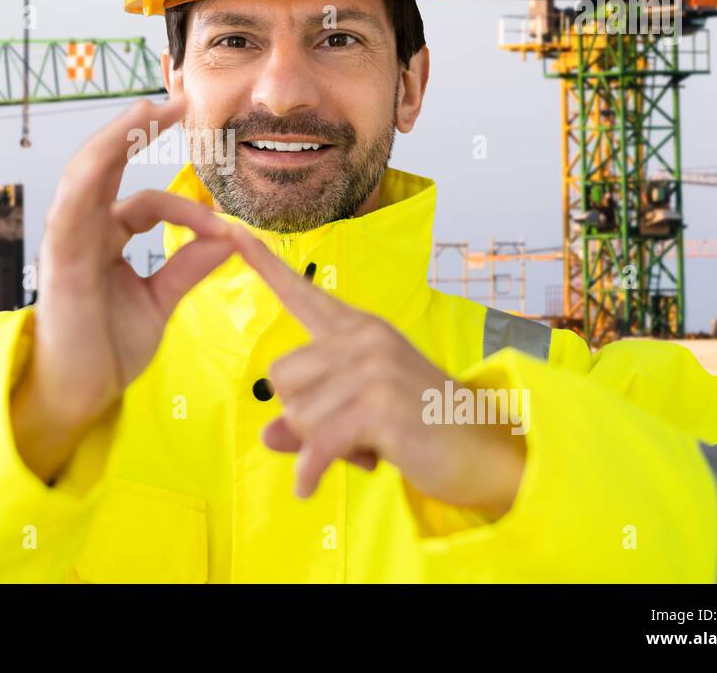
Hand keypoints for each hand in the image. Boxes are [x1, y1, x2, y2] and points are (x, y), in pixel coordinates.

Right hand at [13, 96, 234, 480]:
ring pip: (87, 173)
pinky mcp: (61, 256)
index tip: (228, 231)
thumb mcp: (159, 299)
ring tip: (147, 109)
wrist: (79, 393)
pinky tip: (111, 150)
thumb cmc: (107, 347)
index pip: (150, 203)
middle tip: (177, 100)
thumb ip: (188, 266)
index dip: (192, 211)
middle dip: (139, 130)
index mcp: (105, 237)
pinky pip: (72, 206)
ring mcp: (68, 239)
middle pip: (108, 166)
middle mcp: (85, 230)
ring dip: (116, 137)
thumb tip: (230, 236)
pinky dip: (91, 174)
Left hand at [230, 226, 525, 514]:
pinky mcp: (380, 406)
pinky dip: (311, 471)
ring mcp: (374, 368)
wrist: (484, 451)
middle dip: (301, 415)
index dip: (264, 263)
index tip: (232, 230)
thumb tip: (267, 435)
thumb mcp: (355, 418)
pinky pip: (318, 443)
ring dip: (318, 445)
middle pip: (281, 377)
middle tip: (346, 431)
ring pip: (298, 414)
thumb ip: (309, 422)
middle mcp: (364, 338)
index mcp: (358, 329)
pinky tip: (309, 486)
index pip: (301, 292)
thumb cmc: (417, 429)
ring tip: (364, 445)